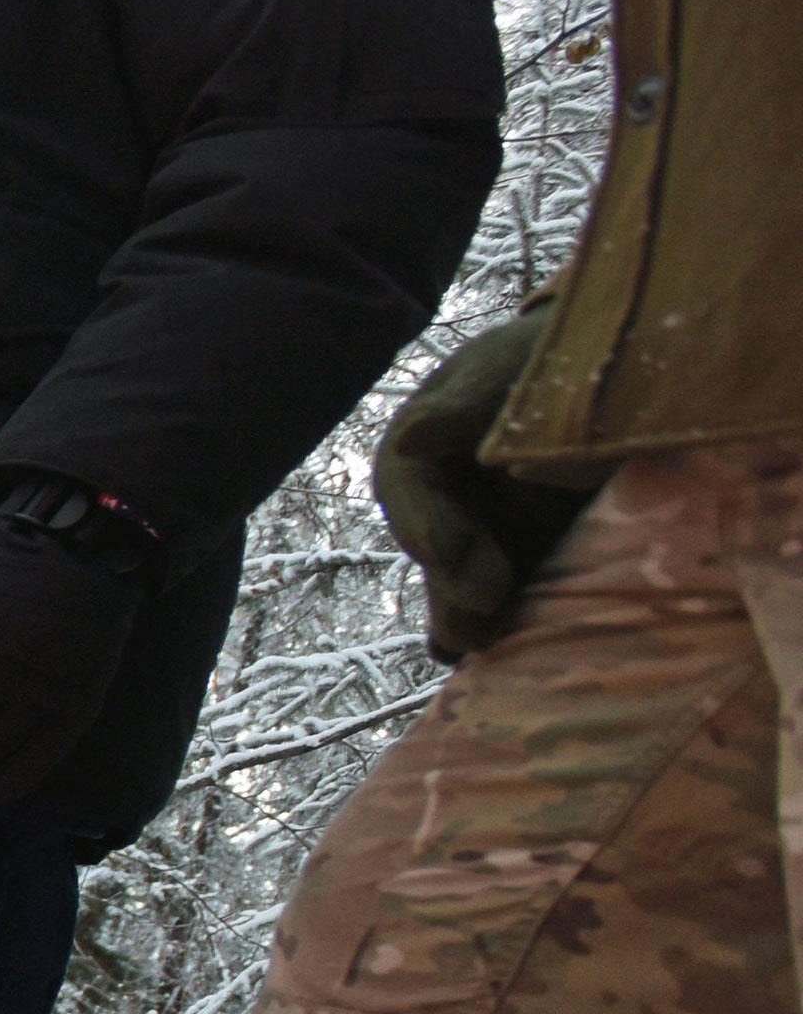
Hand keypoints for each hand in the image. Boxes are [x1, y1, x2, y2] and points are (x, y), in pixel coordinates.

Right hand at [371, 306, 584, 665]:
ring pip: (457, 579)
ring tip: (479, 644)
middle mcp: (438, 495)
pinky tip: (486, 655)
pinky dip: (491, 622)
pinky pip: (492, 595)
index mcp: (419, 444)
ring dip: (467, 612)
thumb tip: (414, 439)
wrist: (605, 369)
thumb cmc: (547, 359)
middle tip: (486, 602)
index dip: (430, 526)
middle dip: (454, 580)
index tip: (448, 556)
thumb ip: (466, 407)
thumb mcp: (507, 369)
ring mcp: (475, 530)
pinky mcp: (512, 556)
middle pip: (434, 544)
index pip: (409, 487)